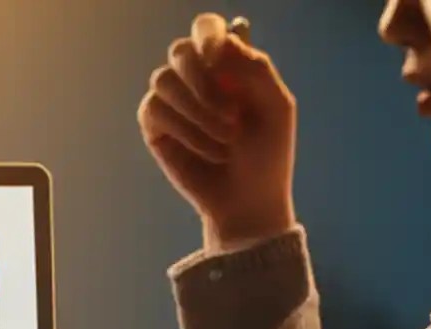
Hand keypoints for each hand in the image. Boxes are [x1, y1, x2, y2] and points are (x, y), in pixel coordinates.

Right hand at [137, 14, 297, 252]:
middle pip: (180, 50)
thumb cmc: (267, 154)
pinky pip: (154, 109)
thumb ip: (254, 67)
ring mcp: (173, 102)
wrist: (248, 200)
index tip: (218, 56)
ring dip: (198, 111)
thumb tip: (218, 45)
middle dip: (204, 82)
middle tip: (233, 115)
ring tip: (226, 140)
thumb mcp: (276, 105)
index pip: (206, 27)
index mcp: (229, 64)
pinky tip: (207, 151)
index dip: (208, 35)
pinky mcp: (155, 126)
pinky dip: (185, 130)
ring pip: (163, 79)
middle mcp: (197, 78)